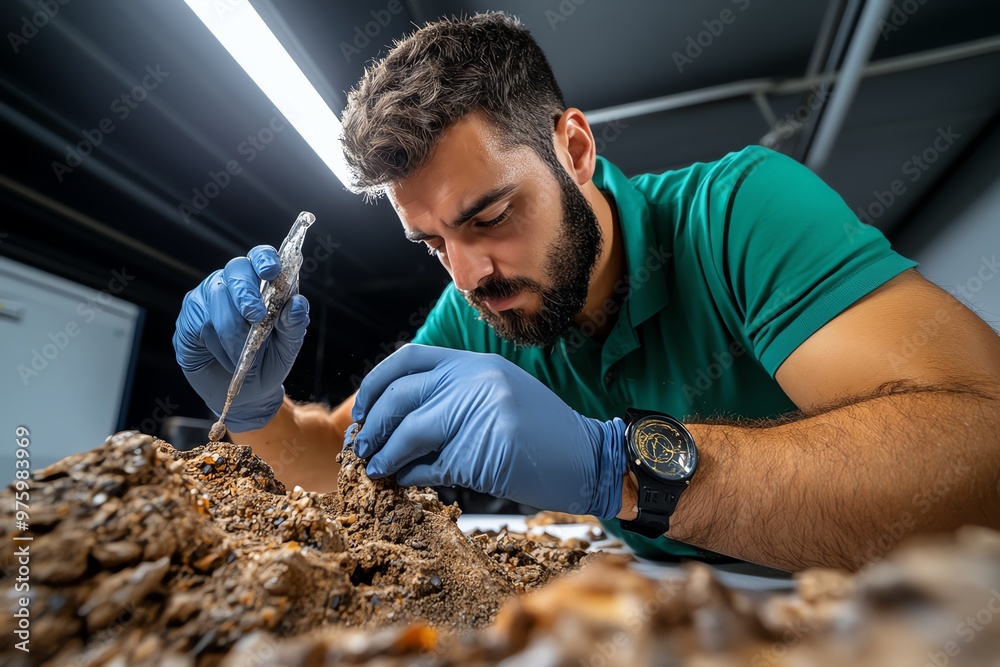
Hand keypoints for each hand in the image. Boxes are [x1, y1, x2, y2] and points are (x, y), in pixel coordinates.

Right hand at [172, 245, 308, 431]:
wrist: (244, 393)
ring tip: (243, 354)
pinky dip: (216, 343)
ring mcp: (208, 298)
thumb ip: (294, 325)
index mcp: (262, 285)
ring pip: (218, 298)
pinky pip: (199, 321)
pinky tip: (225, 356)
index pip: (262, 257)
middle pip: (236, 269)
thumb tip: (297, 304)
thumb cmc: (267, 362)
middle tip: (256, 316)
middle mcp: (234, 285)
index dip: (265, 258)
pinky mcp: (189, 317)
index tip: (272, 271)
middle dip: (246, 292)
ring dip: (234, 330)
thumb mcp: (287, 348)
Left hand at [349, 344, 626, 517]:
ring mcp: (479, 416)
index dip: (376, 384)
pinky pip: (430, 467)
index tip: (364, 409)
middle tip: (363, 447)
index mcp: (475, 363)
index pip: (409, 359)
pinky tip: (404, 481)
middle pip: (400, 397)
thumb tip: (394, 418)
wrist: (589, 457)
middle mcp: (474, 382)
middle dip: (373, 425)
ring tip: (376, 469)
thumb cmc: (543, 430)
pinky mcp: (482, 455)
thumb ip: (452, 396)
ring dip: (384, 455)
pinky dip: (410, 476)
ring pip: (409, 433)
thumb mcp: (498, 394)